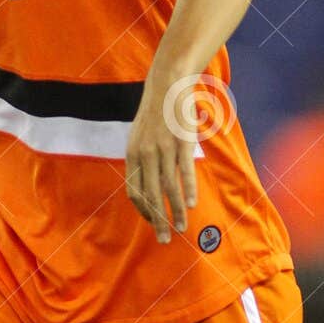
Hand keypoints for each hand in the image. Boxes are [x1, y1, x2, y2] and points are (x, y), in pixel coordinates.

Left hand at [125, 85, 197, 243]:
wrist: (167, 84)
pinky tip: (190, 205)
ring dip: (175, 212)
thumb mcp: (140, 136)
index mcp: (133, 155)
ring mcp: (164, 148)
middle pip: (151, 196)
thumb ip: (142, 159)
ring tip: (182, 227)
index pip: (135, 192)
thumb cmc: (156, 113)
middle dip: (158, 221)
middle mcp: (145, 154)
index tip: (155, 223)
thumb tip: (147, 184)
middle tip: (166, 239)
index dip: (144, 211)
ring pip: (169, 188)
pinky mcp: (182, 141)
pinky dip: (187, 190)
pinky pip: (184, 171)